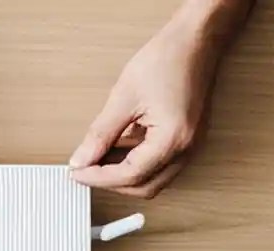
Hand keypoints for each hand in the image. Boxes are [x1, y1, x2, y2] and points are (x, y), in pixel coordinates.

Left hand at [69, 0, 248, 197]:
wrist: (195, 41)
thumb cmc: (168, 59)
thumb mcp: (124, 97)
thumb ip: (101, 134)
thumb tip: (82, 158)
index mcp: (172, 140)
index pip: (130, 175)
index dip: (99, 177)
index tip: (78, 172)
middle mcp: (186, 149)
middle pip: (144, 186)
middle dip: (112, 182)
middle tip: (85, 169)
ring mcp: (189, 146)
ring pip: (152, 178)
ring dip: (124, 173)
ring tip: (98, 157)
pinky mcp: (187, 140)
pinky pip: (160, 164)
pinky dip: (137, 162)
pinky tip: (117, 147)